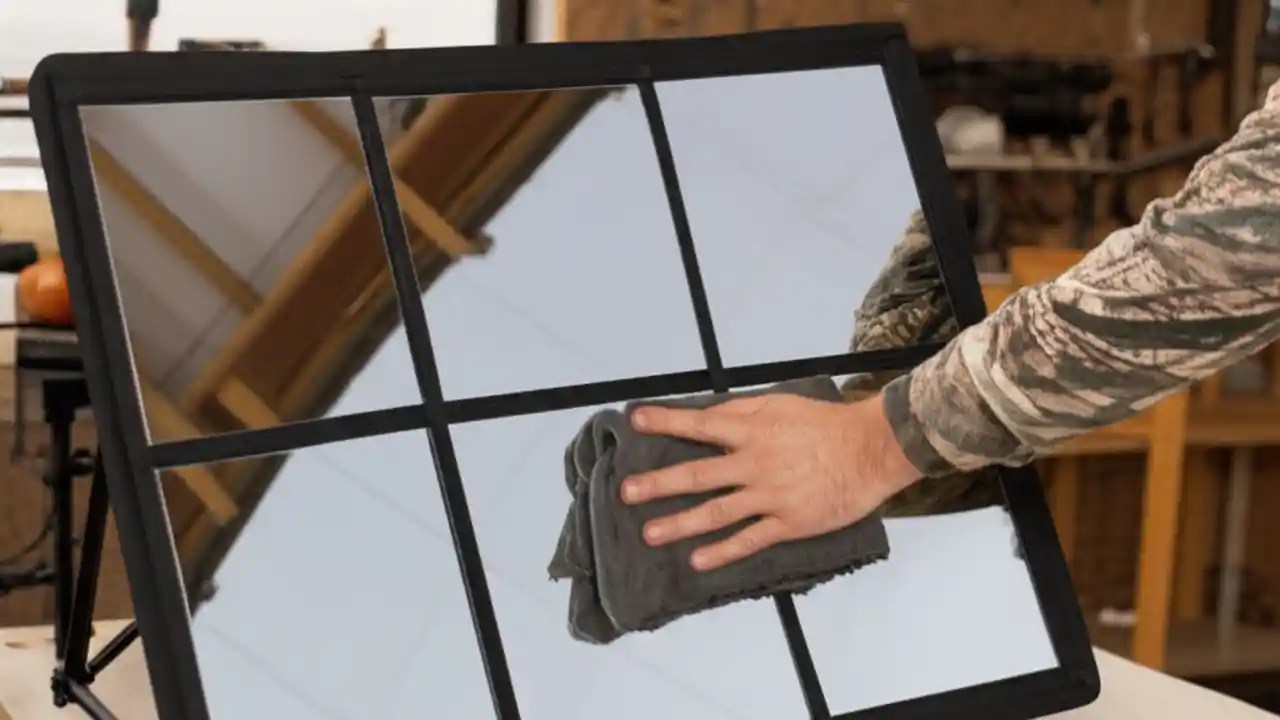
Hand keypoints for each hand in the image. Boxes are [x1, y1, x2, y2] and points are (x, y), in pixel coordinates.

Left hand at [620, 392, 921, 571]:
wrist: (872, 449)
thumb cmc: (826, 423)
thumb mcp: (781, 404)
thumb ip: (742, 410)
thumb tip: (707, 415)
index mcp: (753, 430)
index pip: (700, 425)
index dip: (666, 422)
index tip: (636, 421)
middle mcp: (755, 464)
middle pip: (698, 475)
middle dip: (659, 484)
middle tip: (627, 493)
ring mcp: (771, 496)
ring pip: (717, 512)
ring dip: (680, 524)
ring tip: (650, 534)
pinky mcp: (789, 523)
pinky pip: (749, 539)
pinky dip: (722, 551)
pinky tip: (698, 560)